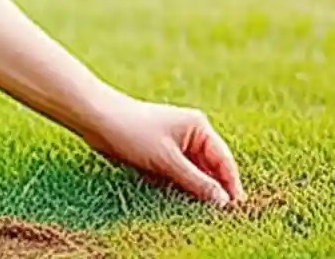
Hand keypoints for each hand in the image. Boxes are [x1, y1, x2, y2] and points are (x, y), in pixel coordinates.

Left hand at [82, 97, 245, 206]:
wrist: (98, 120)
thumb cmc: (133, 132)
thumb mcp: (167, 161)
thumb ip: (196, 182)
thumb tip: (222, 201)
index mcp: (198, 128)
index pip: (223, 160)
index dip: (231, 185)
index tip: (236, 209)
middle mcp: (191, 134)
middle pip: (210, 167)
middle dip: (214, 189)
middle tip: (220, 215)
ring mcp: (176, 143)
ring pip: (194, 172)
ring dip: (196, 189)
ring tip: (201, 210)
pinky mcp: (161, 152)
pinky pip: (178, 173)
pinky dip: (180, 185)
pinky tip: (181, 199)